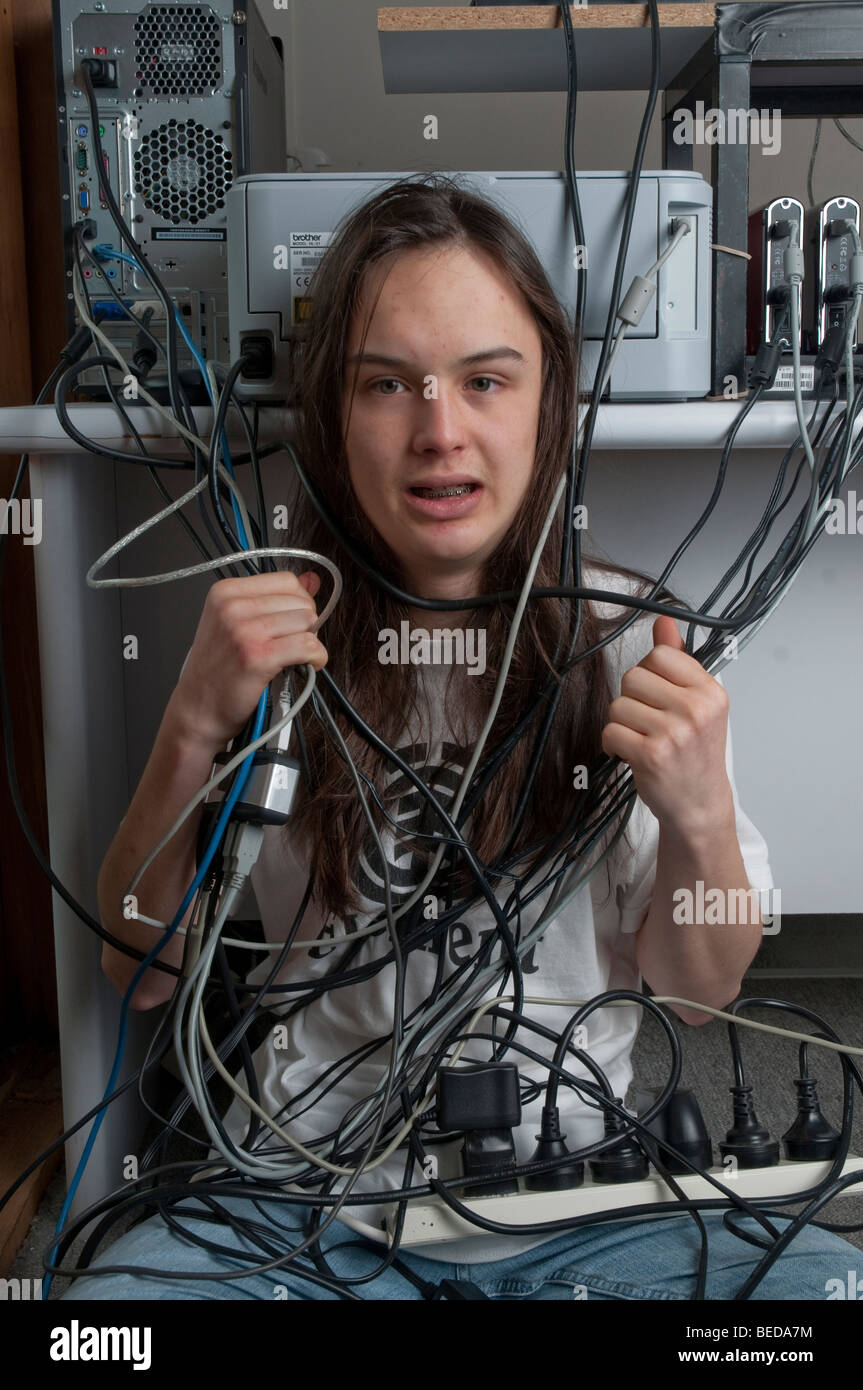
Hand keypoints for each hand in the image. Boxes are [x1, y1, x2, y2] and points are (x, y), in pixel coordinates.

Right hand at [169, 570, 327, 746]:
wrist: (198, 709)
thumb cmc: (216, 670)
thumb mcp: (237, 623)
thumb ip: (275, 599)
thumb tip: (312, 579)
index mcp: (225, 592)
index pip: (286, 580)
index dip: (298, 603)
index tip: (291, 622)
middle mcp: (232, 606)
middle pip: (300, 600)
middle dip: (306, 623)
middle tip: (290, 644)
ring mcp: (244, 631)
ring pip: (308, 621)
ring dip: (310, 642)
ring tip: (293, 656)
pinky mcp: (258, 657)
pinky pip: (308, 646)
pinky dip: (316, 658)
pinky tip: (307, 665)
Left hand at [600, 616, 734, 836]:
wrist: (699, 805)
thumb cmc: (696, 754)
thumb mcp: (698, 704)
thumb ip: (679, 661)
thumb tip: (664, 621)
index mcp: (711, 691)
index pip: (660, 654)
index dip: (650, 674)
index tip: (659, 696)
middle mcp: (696, 709)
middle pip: (634, 676)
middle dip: (633, 699)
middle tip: (649, 722)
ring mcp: (675, 733)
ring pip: (618, 704)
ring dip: (622, 723)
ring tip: (641, 739)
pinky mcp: (651, 755)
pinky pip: (610, 730)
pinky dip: (613, 743)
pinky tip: (630, 753)